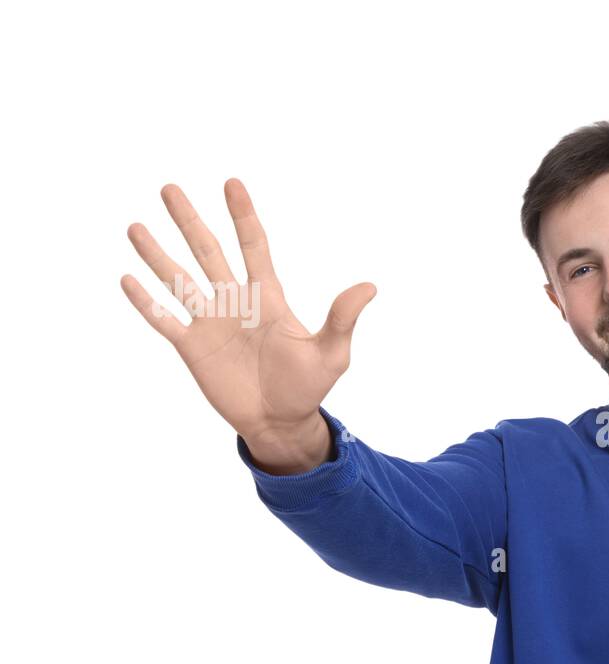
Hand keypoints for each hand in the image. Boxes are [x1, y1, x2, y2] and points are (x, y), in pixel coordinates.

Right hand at [121, 179, 375, 445]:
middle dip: (189, 221)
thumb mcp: (331, 353)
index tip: (232, 184)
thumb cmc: (308, 386)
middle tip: (170, 188)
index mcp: (267, 298)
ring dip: (157, 254)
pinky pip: (163, 319)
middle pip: (208, 252)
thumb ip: (342, 319)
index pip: (253, 247)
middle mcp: (235, 303)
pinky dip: (145, 301)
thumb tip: (369, 287)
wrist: (280, 421)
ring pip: (178, 280)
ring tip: (135, 226)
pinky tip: (127, 278)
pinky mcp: (192, 347)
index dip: (243, 217)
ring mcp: (210, 323)